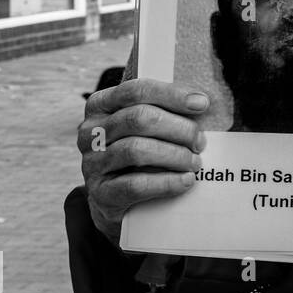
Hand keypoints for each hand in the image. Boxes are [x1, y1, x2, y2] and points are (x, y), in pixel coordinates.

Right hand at [77, 78, 209, 245]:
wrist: (120, 202)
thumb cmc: (140, 156)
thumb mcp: (146, 129)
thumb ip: (165, 112)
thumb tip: (201, 103)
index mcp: (100, 106)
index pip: (135, 91)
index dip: (171, 94)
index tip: (202, 104)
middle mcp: (90, 132)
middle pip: (139, 119)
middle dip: (179, 129)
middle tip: (200, 142)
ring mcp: (92, 164)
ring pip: (137, 150)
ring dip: (175, 155)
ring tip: (195, 163)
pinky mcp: (100, 194)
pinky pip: (136, 185)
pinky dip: (167, 182)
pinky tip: (186, 180)